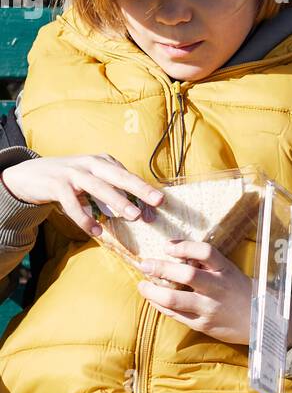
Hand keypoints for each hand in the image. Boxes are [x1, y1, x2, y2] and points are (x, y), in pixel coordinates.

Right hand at [1, 154, 162, 232]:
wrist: (30, 174)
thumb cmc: (69, 180)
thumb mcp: (92, 179)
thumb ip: (112, 192)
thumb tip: (139, 211)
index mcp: (102, 161)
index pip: (127, 176)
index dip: (144, 190)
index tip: (161, 204)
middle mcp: (90, 163)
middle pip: (119, 176)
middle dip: (139, 188)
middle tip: (158, 201)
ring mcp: (72, 173)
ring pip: (99, 187)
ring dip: (118, 202)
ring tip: (134, 216)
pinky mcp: (56, 185)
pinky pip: (73, 204)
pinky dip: (85, 218)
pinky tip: (97, 231)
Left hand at [136, 238, 252, 345]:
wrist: (258, 321)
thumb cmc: (240, 292)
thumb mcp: (229, 272)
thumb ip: (207, 265)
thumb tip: (177, 255)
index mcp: (225, 270)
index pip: (205, 252)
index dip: (184, 246)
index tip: (167, 246)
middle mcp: (217, 288)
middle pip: (186, 274)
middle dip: (161, 267)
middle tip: (145, 264)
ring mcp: (209, 307)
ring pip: (174, 299)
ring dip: (153, 291)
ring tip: (142, 285)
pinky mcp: (202, 324)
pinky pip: (175, 314)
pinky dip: (159, 305)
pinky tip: (152, 299)